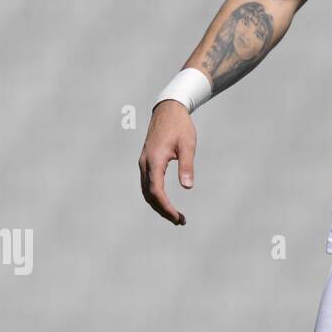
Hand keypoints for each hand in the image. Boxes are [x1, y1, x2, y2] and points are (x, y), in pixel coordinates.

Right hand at [138, 100, 195, 225]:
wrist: (168, 110)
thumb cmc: (180, 126)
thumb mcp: (188, 145)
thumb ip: (187, 165)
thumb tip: (187, 187)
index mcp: (155, 160)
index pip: (156, 191)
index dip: (165, 207)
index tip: (177, 217)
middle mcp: (145, 163)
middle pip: (149, 195)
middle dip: (163, 210)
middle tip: (180, 221)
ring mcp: (144, 163)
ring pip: (146, 191)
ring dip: (158, 205)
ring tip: (175, 216)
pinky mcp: (146, 162)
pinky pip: (147, 184)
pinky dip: (155, 196)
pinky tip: (165, 202)